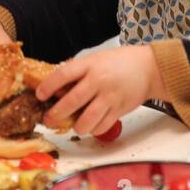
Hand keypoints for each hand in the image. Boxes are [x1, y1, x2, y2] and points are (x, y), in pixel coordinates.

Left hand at [35, 45, 166, 136]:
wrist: (149, 68)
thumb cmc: (119, 62)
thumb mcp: (96, 59)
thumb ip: (79, 72)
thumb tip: (56, 89)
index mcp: (90, 65)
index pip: (63, 75)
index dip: (48, 86)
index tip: (40, 95)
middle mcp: (99, 80)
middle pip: (72, 101)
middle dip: (56, 114)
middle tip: (49, 120)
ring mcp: (110, 96)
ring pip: (86, 120)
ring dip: (76, 126)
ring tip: (73, 125)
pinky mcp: (119, 109)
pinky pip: (101, 126)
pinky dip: (93, 130)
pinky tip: (91, 126)